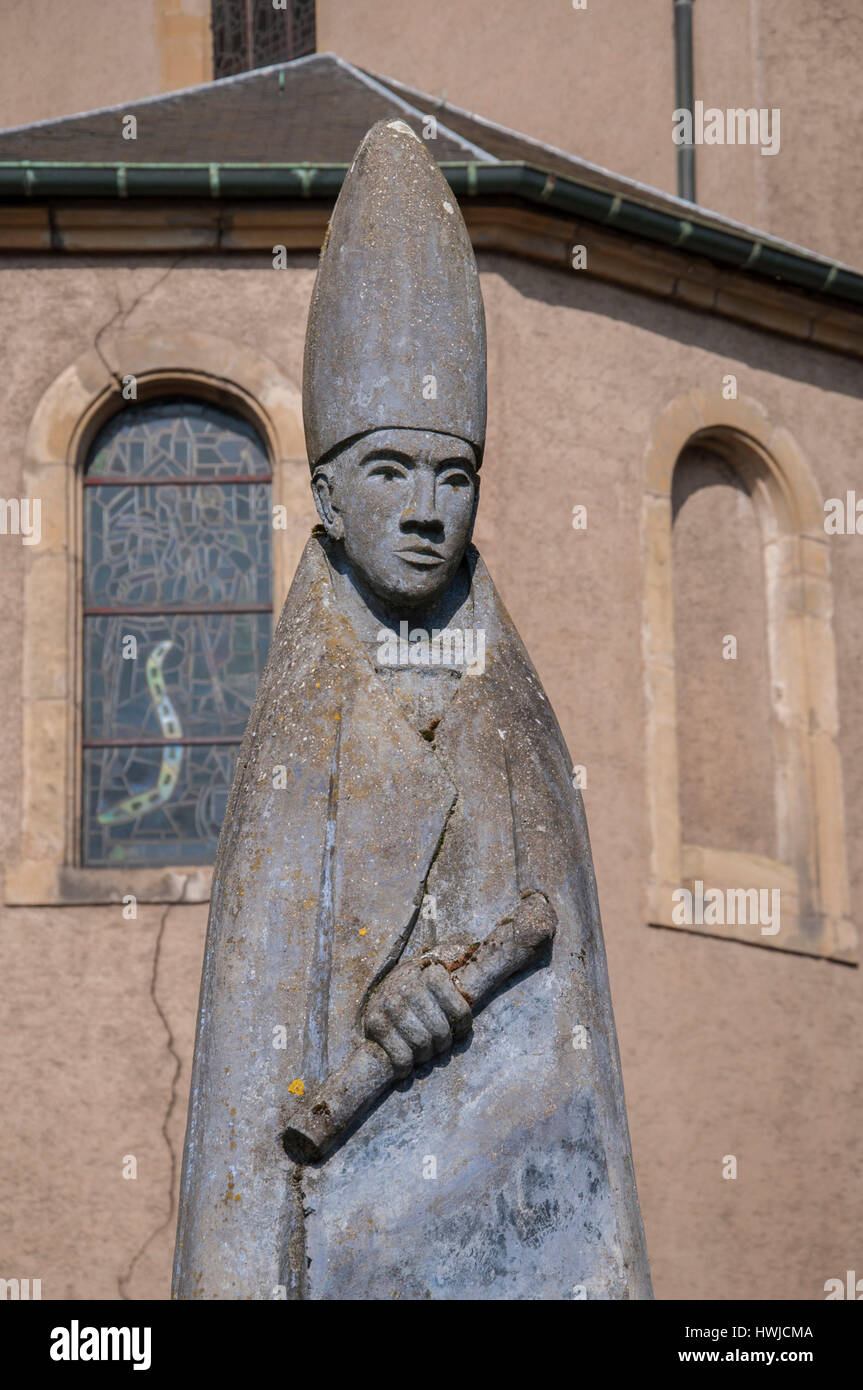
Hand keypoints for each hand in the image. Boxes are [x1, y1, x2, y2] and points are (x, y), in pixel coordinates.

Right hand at [363, 943, 472, 1078]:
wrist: (384, 987)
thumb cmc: (425, 981)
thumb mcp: (448, 966)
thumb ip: (472, 964)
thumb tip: (514, 943)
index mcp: (432, 973)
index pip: (462, 1011)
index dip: (464, 1024)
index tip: (459, 1026)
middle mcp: (408, 986)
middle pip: (441, 1032)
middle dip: (442, 1042)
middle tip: (438, 1040)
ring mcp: (389, 1005)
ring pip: (423, 1045)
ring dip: (426, 1054)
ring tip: (423, 1048)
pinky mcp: (374, 1023)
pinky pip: (401, 1058)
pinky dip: (406, 1066)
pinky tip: (406, 1060)